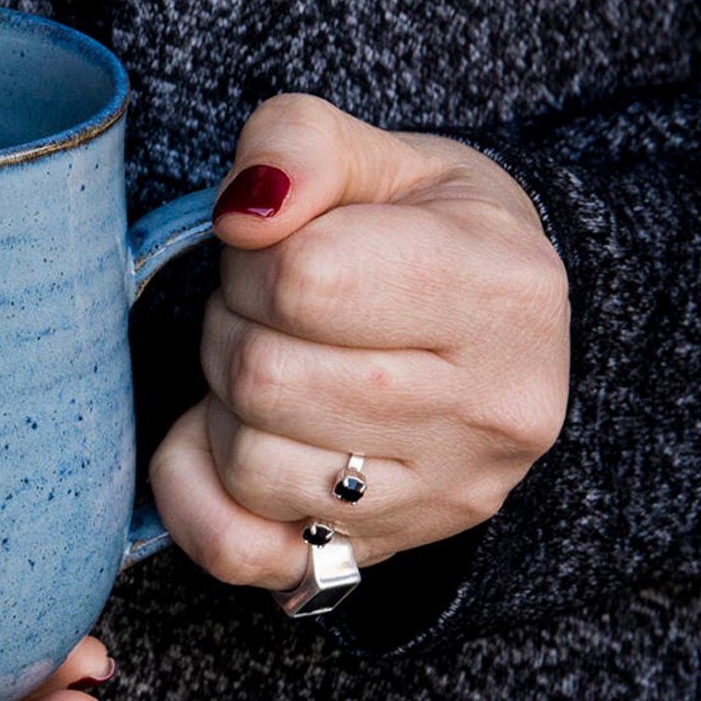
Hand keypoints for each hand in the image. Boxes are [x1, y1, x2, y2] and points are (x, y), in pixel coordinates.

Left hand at [150, 95, 569, 589]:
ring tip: (271, 367)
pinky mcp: (374, 556)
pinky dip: (196, 492)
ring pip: (248, 463)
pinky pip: (234, 550)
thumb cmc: (433, 237)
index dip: (256, 256)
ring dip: (224, 404)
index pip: (305, 279)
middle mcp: (488, 415)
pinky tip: (221, 443)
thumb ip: (302, 144)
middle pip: (266, 377)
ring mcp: (438, 502)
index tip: (279, 251)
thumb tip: (243, 212)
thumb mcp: (387, 158)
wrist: (499, 341)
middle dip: (233, 327)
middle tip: (266, 312)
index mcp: (503, 294)